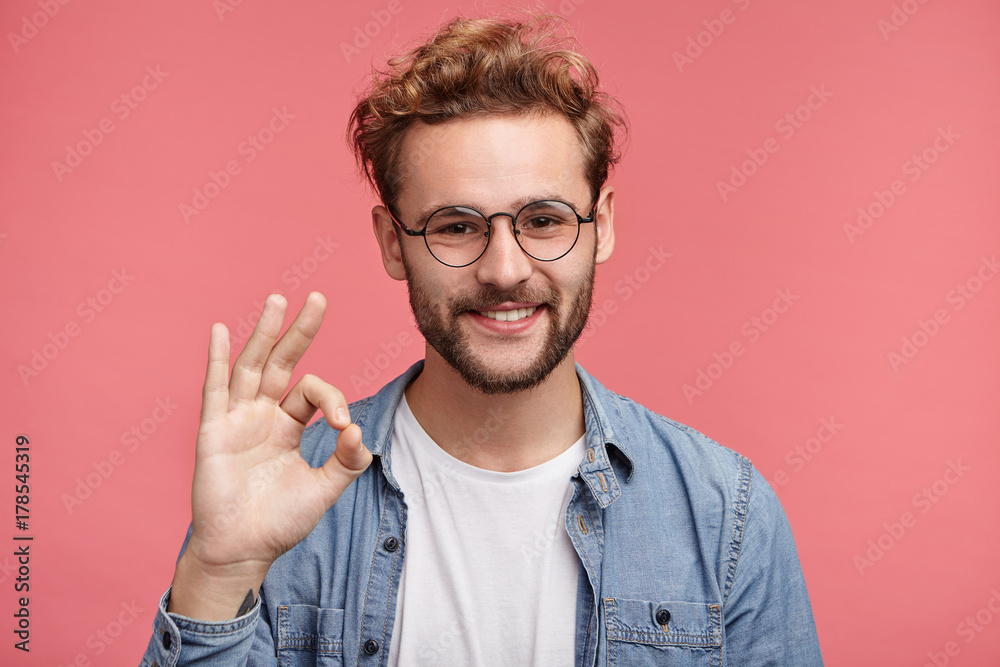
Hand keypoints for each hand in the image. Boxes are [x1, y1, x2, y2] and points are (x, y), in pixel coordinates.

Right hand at [168, 292, 371, 619]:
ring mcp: (237, 419)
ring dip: (264, 332)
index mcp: (288, 425)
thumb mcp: (324, 490)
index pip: (313, 392)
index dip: (334, 399)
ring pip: (252, 367)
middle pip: (283, 362)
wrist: (243, 551)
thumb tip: (360, 431)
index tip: (345, 426)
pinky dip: (219, 360)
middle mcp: (263, 415)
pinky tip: (223, 331)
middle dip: (300, 331)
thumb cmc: (281, 522)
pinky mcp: (214, 432)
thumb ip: (347, 461)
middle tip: (318, 297)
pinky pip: (216, 390)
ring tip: (278, 299)